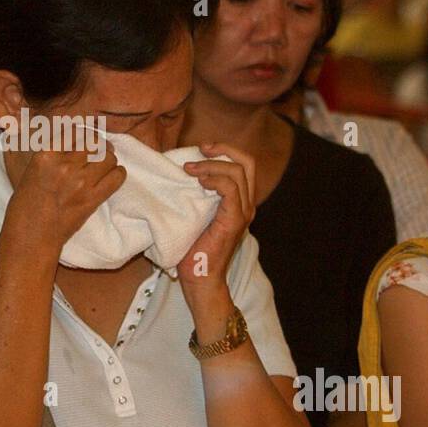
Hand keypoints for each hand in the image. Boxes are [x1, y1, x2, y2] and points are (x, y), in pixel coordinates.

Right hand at [3, 143, 124, 252]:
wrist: (31, 237)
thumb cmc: (24, 207)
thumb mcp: (29, 172)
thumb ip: (49, 156)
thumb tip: (66, 142)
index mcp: (45, 155)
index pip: (74, 131)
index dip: (83, 133)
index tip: (85, 138)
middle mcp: (64, 165)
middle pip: (94, 142)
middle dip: (99, 145)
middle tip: (99, 151)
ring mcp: (80, 182)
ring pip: (108, 157)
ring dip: (108, 159)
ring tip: (105, 165)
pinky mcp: (93, 198)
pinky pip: (117, 176)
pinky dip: (117, 174)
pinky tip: (111, 177)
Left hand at [176, 143, 255, 303]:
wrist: (199, 277)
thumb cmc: (192, 248)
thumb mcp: (194, 213)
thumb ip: (196, 193)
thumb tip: (180, 169)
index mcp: (240, 200)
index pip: (244, 164)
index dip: (226, 149)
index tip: (202, 149)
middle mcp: (247, 204)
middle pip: (246, 162)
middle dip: (223, 149)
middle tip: (199, 150)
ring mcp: (243, 212)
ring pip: (237, 172)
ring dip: (211, 165)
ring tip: (190, 169)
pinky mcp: (234, 220)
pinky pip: (230, 189)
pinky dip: (214, 179)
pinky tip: (199, 181)